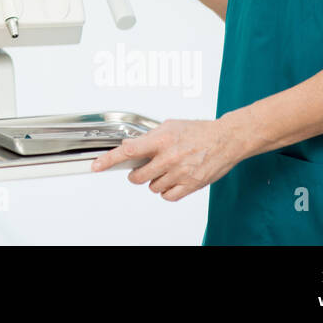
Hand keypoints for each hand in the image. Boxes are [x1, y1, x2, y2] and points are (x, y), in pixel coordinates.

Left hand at [90, 118, 249, 200]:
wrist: (225, 139)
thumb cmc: (197, 131)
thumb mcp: (169, 126)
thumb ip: (148, 137)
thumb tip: (128, 145)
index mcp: (162, 139)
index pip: (128, 151)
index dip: (109, 159)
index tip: (97, 166)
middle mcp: (170, 157)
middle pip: (138, 176)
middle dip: (136, 174)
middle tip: (141, 169)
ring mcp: (180, 172)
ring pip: (152, 187)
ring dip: (153, 181)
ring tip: (165, 170)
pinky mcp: (191, 185)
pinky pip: (168, 196)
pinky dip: (165, 191)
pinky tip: (171, 180)